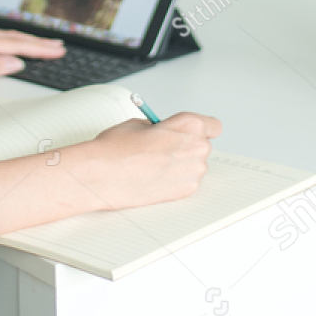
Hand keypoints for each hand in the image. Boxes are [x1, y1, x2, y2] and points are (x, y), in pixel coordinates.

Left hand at [0, 27, 65, 81]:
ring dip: (24, 40)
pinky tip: (4, 43)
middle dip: (38, 42)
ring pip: (3, 36)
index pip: (17, 45)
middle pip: (14, 37)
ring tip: (39, 42)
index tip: (59, 50)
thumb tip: (16, 63)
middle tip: (59, 45)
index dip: (39, 49)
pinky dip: (7, 40)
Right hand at [78, 112, 221, 209]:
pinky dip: (176, 179)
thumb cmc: (116, 148)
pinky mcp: (185, 191)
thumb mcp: (139, 124)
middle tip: (164, 148)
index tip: (190, 131)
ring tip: (155, 164)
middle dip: (187, 146)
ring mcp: (193, 172)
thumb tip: (166, 133)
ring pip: (195, 165)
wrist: (103, 176)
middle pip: (203, 145)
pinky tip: (155, 176)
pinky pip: (187, 181)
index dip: (200, 128)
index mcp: (188, 125)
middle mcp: (196, 148)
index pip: (213, 125)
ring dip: (182, 163)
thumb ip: (162, 127)